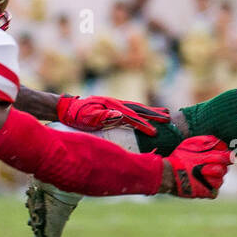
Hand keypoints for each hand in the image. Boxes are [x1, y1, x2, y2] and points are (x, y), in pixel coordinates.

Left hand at [55, 94, 171, 135]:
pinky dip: (143, 110)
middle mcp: (117, 104)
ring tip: (166, 113)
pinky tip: (147, 113)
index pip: (132, 117)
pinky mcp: (114, 107)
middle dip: (155, 115)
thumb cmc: (76, 115)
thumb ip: (103, 116)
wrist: (67, 107)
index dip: (144, 125)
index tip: (156, 132)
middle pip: (140, 109)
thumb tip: (121, 116)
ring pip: (138, 107)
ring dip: (152, 110)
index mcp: (113, 107)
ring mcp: (116, 104)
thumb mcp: (87, 117)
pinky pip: (132, 108)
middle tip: (169, 118)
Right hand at [162, 135, 231, 197]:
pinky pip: (214, 191)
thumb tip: (221, 143)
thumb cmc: (179, 158)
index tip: (229, 157)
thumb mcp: (191, 143)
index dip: (228, 156)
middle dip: (217, 167)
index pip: (228, 157)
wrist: (168, 175)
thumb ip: (208, 141)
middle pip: (224, 169)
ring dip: (213, 178)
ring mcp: (213, 183)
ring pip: (220, 180)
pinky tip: (199, 184)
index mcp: (213, 158)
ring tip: (200, 176)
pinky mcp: (209, 193)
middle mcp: (216, 171)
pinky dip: (208, 188)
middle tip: (204, 167)